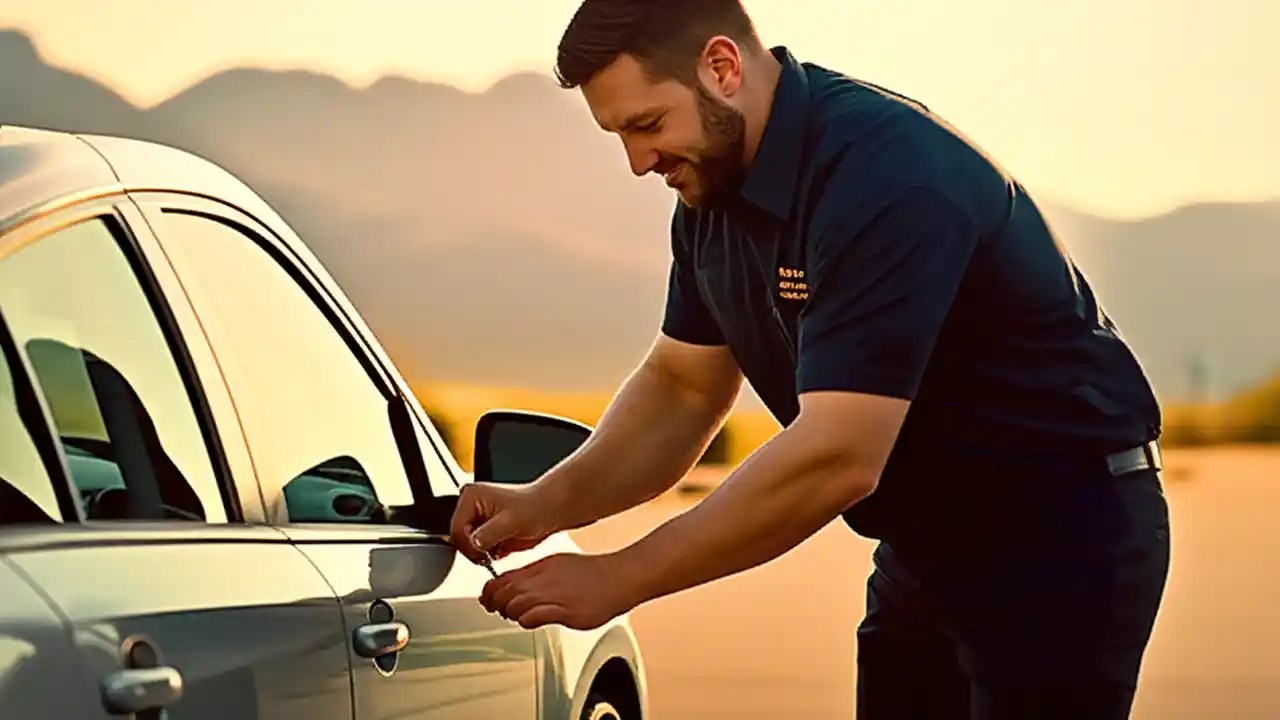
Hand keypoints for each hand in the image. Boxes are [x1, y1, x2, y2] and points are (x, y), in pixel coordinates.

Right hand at [450, 482, 559, 564]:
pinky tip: (502, 546)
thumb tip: (474, 543)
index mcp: (471, 495)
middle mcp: (470, 504)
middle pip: (460, 538)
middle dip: (476, 549)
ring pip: (468, 545)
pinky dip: (488, 552)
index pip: (456, 528)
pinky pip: (477, 547)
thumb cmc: (535, 507)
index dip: (468, 545)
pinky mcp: (484, 527)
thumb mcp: (511, 521)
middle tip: (493, 552)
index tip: (483, 554)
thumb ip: (489, 533)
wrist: (549, 510)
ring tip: (501, 546)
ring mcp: (477, 516)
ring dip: (483, 551)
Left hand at [479, 552, 644, 630]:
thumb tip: (519, 584)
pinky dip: (527, 620)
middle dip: (496, 605)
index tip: (488, 598)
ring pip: (514, 606)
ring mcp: (553, 596)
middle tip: (498, 610)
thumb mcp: (559, 564)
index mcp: (541, 567)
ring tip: (518, 616)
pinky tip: (533, 620)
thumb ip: (538, 575)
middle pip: (503, 593)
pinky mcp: (565, 612)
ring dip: (511, 614)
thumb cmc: (595, 572)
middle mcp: (544, 580)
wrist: (621, 577)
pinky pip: (534, 617)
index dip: (490, 592)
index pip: (502, 579)